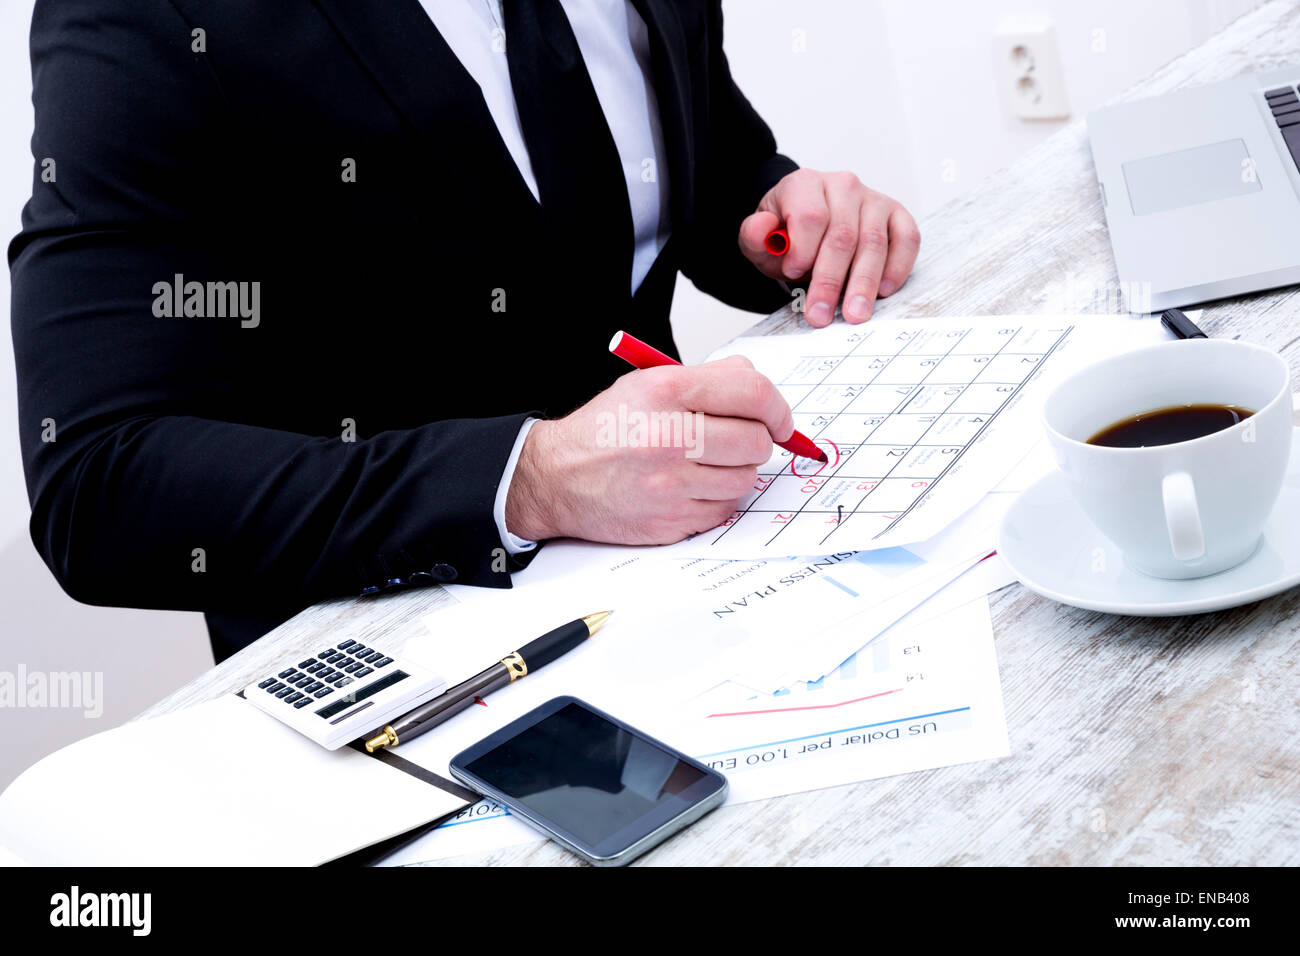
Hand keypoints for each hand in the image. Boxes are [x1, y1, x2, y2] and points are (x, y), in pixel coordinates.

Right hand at [505, 357, 792, 544]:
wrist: (558, 477)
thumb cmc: (606, 430)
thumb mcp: (648, 383)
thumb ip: (708, 379)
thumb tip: (761, 391)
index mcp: (666, 392)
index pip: (754, 394)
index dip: (778, 408)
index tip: (780, 419)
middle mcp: (669, 436)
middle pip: (757, 440)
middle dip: (756, 440)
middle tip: (737, 440)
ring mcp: (671, 483)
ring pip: (747, 478)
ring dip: (736, 470)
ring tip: (706, 462)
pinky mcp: (671, 519)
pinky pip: (725, 508)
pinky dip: (717, 497)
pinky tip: (691, 486)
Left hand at [739, 169, 920, 327]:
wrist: (808, 225)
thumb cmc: (787, 235)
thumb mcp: (760, 239)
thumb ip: (754, 236)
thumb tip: (761, 230)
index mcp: (805, 184)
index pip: (811, 216)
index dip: (804, 250)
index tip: (794, 275)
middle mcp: (843, 186)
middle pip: (842, 235)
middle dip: (830, 281)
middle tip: (821, 315)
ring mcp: (873, 200)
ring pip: (874, 242)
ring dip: (864, 283)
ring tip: (854, 315)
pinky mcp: (897, 215)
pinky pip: (907, 239)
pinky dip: (898, 267)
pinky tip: (884, 291)